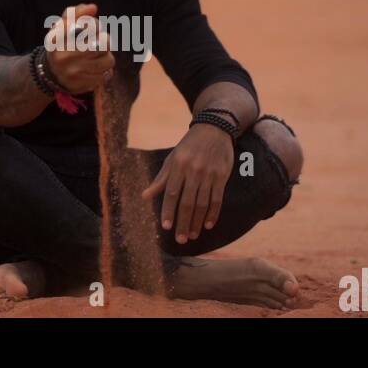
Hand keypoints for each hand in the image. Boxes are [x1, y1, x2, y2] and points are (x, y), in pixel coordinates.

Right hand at [45, 3, 114, 93]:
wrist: (50, 73)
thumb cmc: (61, 44)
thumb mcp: (62, 25)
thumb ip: (76, 12)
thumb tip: (93, 8)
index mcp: (58, 38)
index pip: (88, 26)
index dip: (95, 26)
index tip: (93, 28)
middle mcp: (64, 56)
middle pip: (103, 44)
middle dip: (105, 41)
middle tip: (100, 41)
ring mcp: (73, 73)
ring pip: (108, 60)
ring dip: (106, 56)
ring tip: (98, 56)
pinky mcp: (82, 86)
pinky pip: (105, 75)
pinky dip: (104, 70)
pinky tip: (95, 68)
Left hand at [141, 122, 234, 243]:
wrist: (214, 128)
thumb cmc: (189, 146)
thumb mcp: (172, 158)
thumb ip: (161, 179)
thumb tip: (145, 197)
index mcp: (178, 166)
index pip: (172, 192)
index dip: (168, 210)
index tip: (166, 226)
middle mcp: (193, 170)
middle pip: (188, 202)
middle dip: (183, 222)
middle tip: (181, 239)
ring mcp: (209, 173)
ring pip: (203, 203)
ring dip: (198, 221)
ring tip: (193, 235)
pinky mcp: (222, 176)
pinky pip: (217, 198)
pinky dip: (213, 213)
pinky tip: (208, 225)